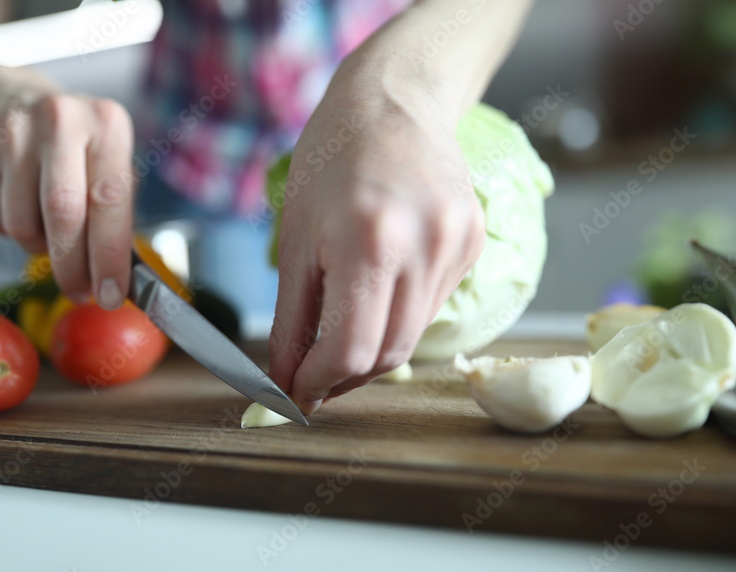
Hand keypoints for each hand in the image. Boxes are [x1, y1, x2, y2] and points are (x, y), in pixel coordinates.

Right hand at [0, 86, 135, 309]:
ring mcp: (15, 133)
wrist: (10, 97)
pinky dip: (9, 232)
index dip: (109, 256)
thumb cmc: (73, 144)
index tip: (111, 294)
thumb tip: (116, 280)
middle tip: (78, 290)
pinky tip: (19, 206)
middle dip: (72, 267)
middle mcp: (62, 120)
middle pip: (64, 215)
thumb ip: (115, 215)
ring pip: (22, 225)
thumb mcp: (107, 162)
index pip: (110, 201)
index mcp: (107, 124)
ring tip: (47, 226)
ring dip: (37, 246)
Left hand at [268, 79, 485, 414]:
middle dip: (344, 377)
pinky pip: (431, 306)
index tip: (295, 392)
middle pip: (387, 352)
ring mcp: (457, 244)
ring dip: (371, 352)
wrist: (392, 102)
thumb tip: (285, 380)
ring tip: (338, 341)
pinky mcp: (473, 243)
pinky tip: (377, 293)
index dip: (318, 382)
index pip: (350, 349)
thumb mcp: (296, 238)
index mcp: (368, 241)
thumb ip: (292, 318)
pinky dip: (397, 317)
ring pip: (412, 335)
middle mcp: (423, 246)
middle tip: (312, 378)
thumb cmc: (331, 160)